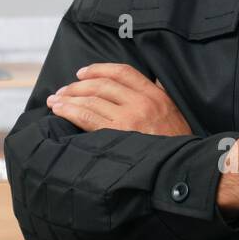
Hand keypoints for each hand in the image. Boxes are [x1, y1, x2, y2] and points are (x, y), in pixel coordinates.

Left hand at [46, 63, 192, 136]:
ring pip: (91, 100)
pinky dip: (70, 112)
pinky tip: (60, 111)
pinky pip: (87, 117)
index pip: (122, 72)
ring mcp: (129, 119)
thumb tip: (146, 85)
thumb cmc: (176, 145)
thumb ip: (158, 97)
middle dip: (77, 85)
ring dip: (69, 98)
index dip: (98, 69)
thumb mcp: (174, 114)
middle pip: (101, 85)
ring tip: (55, 101)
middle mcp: (141, 103)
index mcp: (155, 95)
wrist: (183, 170)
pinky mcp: (118, 135)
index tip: (82, 72)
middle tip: (62, 90)